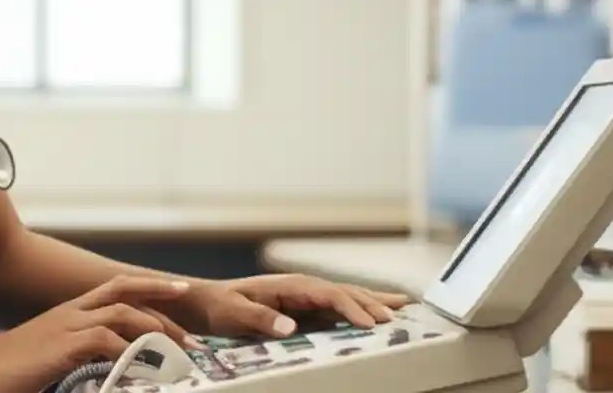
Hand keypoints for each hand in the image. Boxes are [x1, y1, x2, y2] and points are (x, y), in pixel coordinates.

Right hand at [0, 274, 197, 392]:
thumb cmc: (4, 373)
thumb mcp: (47, 359)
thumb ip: (76, 357)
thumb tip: (105, 367)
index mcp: (66, 313)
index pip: (115, 289)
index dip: (149, 287)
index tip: (179, 293)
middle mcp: (69, 312)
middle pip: (124, 293)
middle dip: (163, 307)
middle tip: (193, 333)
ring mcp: (65, 327)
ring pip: (122, 314)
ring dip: (156, 331)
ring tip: (179, 352)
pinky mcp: (62, 346)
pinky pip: (107, 341)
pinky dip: (131, 352)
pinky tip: (145, 367)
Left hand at [177, 274, 410, 338]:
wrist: (208, 302)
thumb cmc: (220, 306)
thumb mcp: (233, 313)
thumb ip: (260, 318)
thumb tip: (290, 327)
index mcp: (290, 284)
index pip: (328, 294)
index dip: (350, 308)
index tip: (369, 325)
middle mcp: (302, 287)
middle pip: (345, 293)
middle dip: (372, 304)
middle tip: (398, 320)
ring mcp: (306, 297)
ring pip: (347, 298)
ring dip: (374, 302)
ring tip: (404, 307)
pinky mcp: (306, 309)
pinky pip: (339, 308)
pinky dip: (361, 308)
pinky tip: (378, 311)